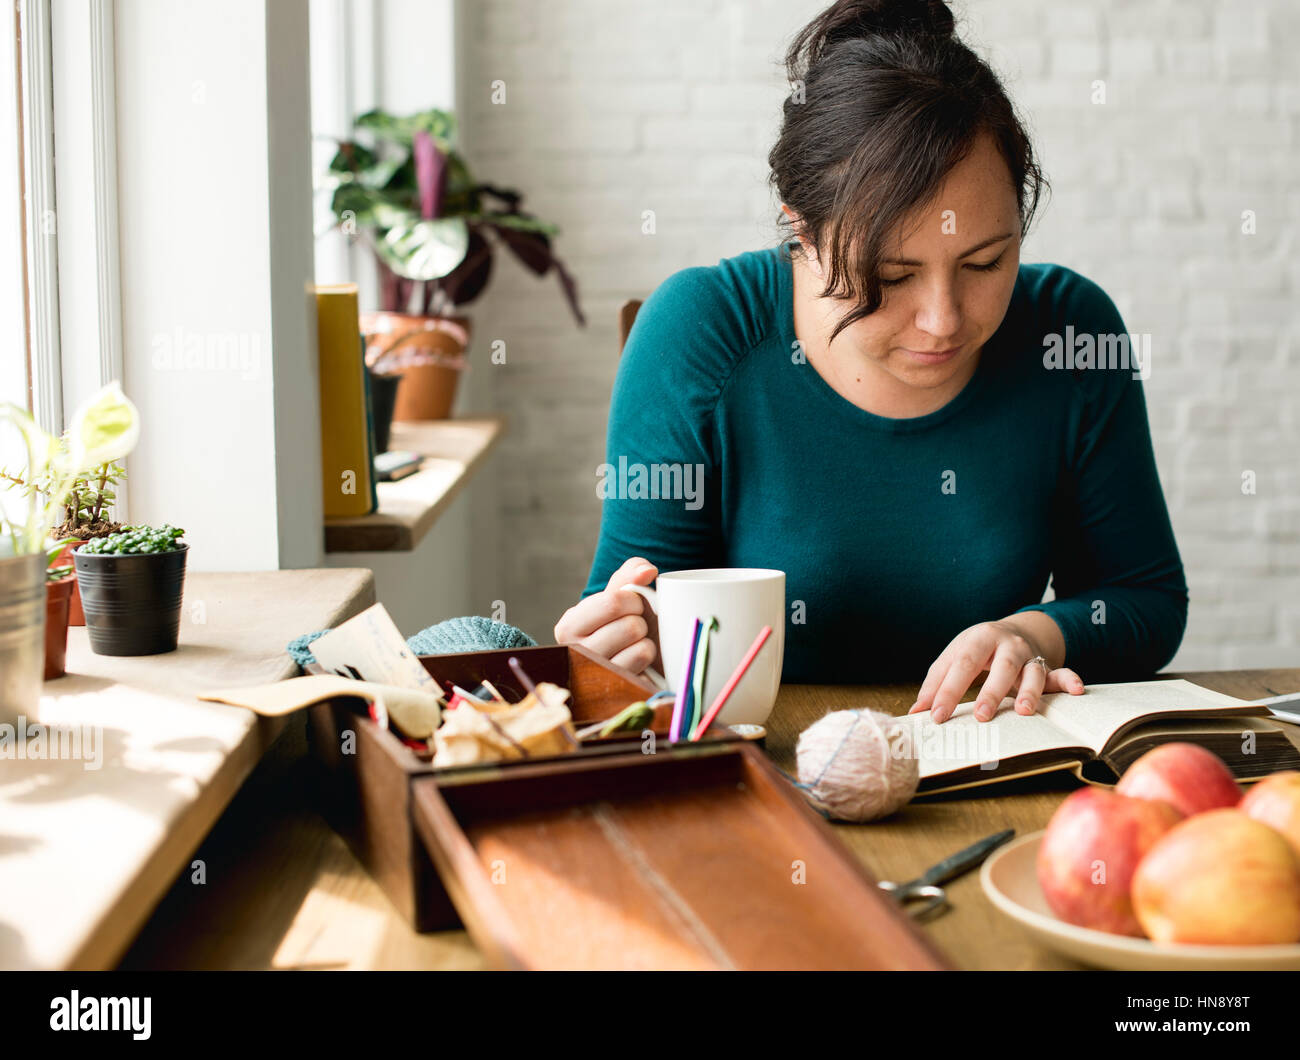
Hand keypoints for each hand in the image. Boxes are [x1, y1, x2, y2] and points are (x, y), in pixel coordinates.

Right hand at [553, 557, 660, 673]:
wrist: (630, 655)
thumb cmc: (623, 620)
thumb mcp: (620, 594)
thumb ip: (631, 573)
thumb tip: (648, 571)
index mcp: (568, 627)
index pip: (613, 602)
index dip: (633, 599)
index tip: (631, 604)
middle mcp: (577, 655)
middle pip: (631, 626)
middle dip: (641, 621)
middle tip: (634, 625)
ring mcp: (598, 678)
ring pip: (642, 648)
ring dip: (647, 641)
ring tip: (634, 643)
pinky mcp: (619, 691)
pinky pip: (648, 668)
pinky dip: (649, 659)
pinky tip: (638, 660)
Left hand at [907, 617, 1084, 723]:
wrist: (1012, 631)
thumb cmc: (976, 650)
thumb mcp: (953, 657)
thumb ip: (936, 683)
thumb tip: (917, 713)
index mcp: (978, 639)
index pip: (961, 665)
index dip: (947, 690)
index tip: (936, 716)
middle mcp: (1007, 645)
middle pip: (1000, 667)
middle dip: (991, 692)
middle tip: (981, 716)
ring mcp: (1030, 656)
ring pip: (1033, 672)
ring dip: (1030, 691)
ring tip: (1024, 711)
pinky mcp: (1048, 667)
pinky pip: (1062, 673)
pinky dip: (1070, 681)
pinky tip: (1077, 691)